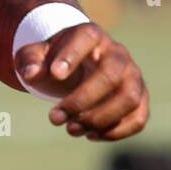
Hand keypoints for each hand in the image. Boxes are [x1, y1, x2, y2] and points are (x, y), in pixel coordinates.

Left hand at [15, 22, 148, 140]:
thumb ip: (29, 60)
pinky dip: (116, 131)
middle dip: (81, 101)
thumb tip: (31, 74)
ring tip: (71, 129)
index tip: (54, 75)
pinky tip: (90, 135)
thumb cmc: (53, 59)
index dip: (71, 57)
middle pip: (110, 75)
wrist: (77, 65)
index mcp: (90, 34)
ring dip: (99, 119)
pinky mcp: (141, 97)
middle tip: (54, 118)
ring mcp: (133, 75)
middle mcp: (117, 53)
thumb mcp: (35, 55)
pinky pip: (138, 117)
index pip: (85, 39)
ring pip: (128, 98)